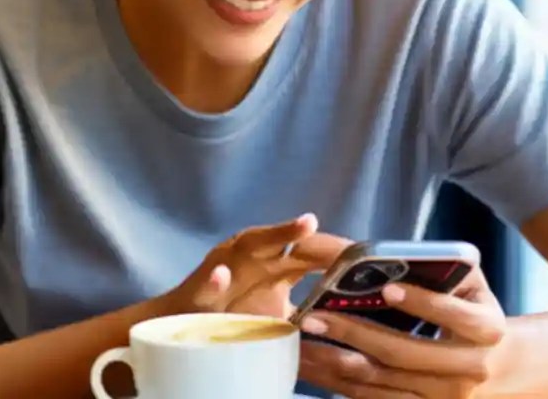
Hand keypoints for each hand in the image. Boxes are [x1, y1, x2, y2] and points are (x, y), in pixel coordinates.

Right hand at [162, 214, 350, 318]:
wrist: (184, 325)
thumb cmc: (235, 312)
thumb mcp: (277, 312)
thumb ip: (306, 310)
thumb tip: (344, 319)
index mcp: (272, 263)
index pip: (307, 252)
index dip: (332, 250)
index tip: (363, 254)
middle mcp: (251, 258)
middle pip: (281, 239)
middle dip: (302, 232)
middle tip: (323, 223)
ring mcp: (225, 270)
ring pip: (247, 247)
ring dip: (273, 235)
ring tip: (302, 225)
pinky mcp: (200, 291)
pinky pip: (207, 286)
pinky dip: (215, 280)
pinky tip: (223, 274)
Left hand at [298, 266, 513, 397]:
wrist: (496, 364)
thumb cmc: (472, 310)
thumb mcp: (471, 285)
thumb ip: (444, 268)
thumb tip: (395, 256)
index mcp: (487, 329)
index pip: (454, 315)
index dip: (423, 303)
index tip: (387, 288)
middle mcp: (469, 368)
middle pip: (403, 353)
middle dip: (354, 333)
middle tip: (314, 317)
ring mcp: (443, 396)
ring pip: (380, 381)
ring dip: (334, 361)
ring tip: (301, 341)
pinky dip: (338, 383)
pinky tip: (313, 366)